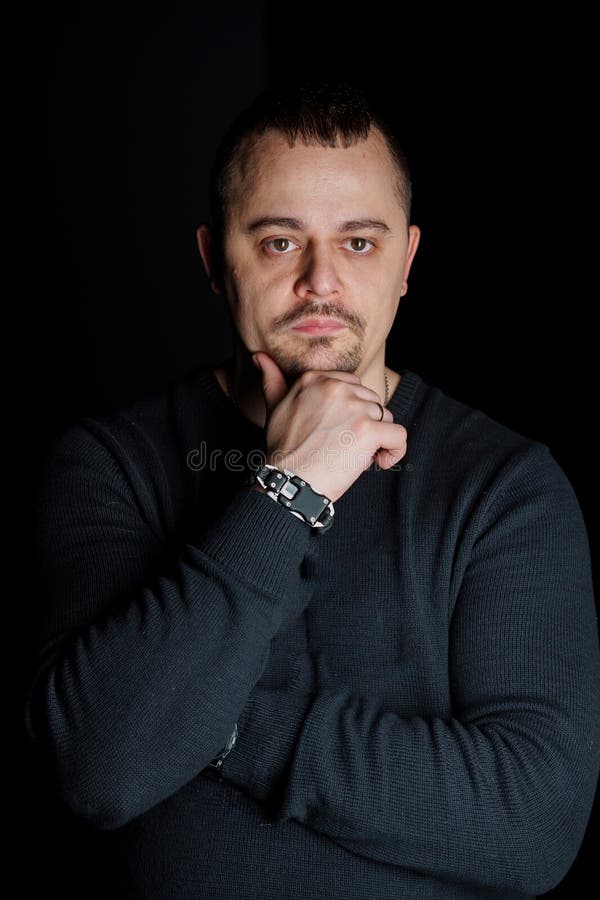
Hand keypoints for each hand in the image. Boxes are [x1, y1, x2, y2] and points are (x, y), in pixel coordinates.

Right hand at [252, 352, 406, 501]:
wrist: (289, 482)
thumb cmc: (283, 449)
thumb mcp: (274, 407)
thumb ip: (272, 379)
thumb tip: (260, 356)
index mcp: (316, 378)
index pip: (353, 387)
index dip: (350, 412)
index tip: (335, 432)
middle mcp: (336, 387)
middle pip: (371, 402)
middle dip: (364, 425)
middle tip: (342, 447)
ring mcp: (354, 408)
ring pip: (386, 418)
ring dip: (377, 439)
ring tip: (355, 456)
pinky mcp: (368, 431)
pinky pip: (399, 436)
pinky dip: (395, 451)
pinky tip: (379, 462)